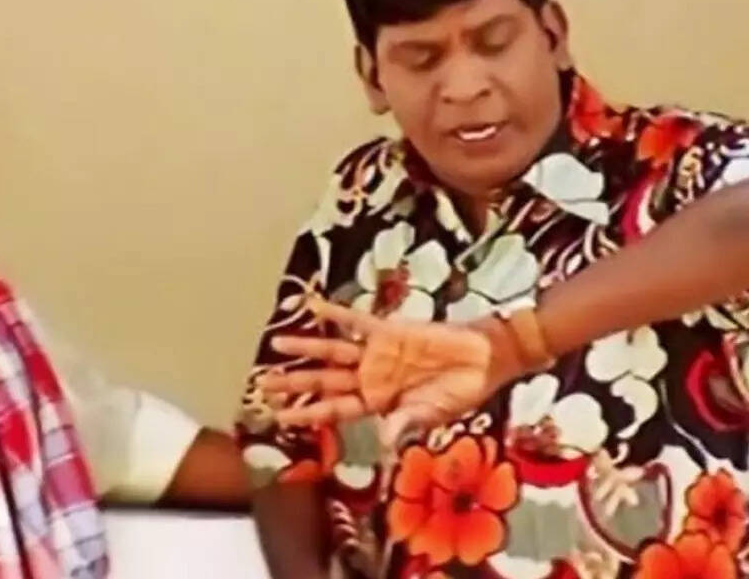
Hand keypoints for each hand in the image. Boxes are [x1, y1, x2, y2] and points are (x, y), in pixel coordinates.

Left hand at [257, 298, 526, 432]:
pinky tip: (313, 307)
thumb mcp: (434, 413)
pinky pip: (356, 322)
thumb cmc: (462, 391)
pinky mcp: (388, 331)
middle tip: (263, 385)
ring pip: (333, 351)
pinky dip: (336, 314)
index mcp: (378, 404)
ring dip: (306, 348)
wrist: (485, 357)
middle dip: (294, 384)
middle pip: (324, 382)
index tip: (279, 418)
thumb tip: (386, 441)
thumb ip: (407, 422)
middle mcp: (371, 378)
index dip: (307, 415)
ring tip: (276, 344)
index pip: (334, 411)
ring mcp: (377, 354)